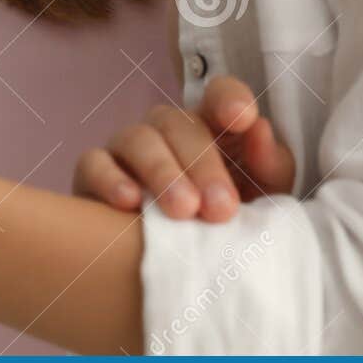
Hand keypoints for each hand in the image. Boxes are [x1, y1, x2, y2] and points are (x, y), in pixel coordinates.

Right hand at [72, 76, 294, 221]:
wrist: (180, 269)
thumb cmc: (226, 227)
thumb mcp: (263, 202)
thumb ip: (270, 166)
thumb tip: (260, 129)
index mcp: (214, 128)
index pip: (219, 93)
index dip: (229, 98)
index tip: (242, 119)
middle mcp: (167, 129)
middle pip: (179, 123)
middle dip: (203, 165)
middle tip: (221, 209)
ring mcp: (126, 147)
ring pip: (137, 138)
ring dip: (162, 172)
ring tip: (182, 212)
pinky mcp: (93, 173)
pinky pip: (93, 162)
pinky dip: (110, 179)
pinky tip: (129, 203)